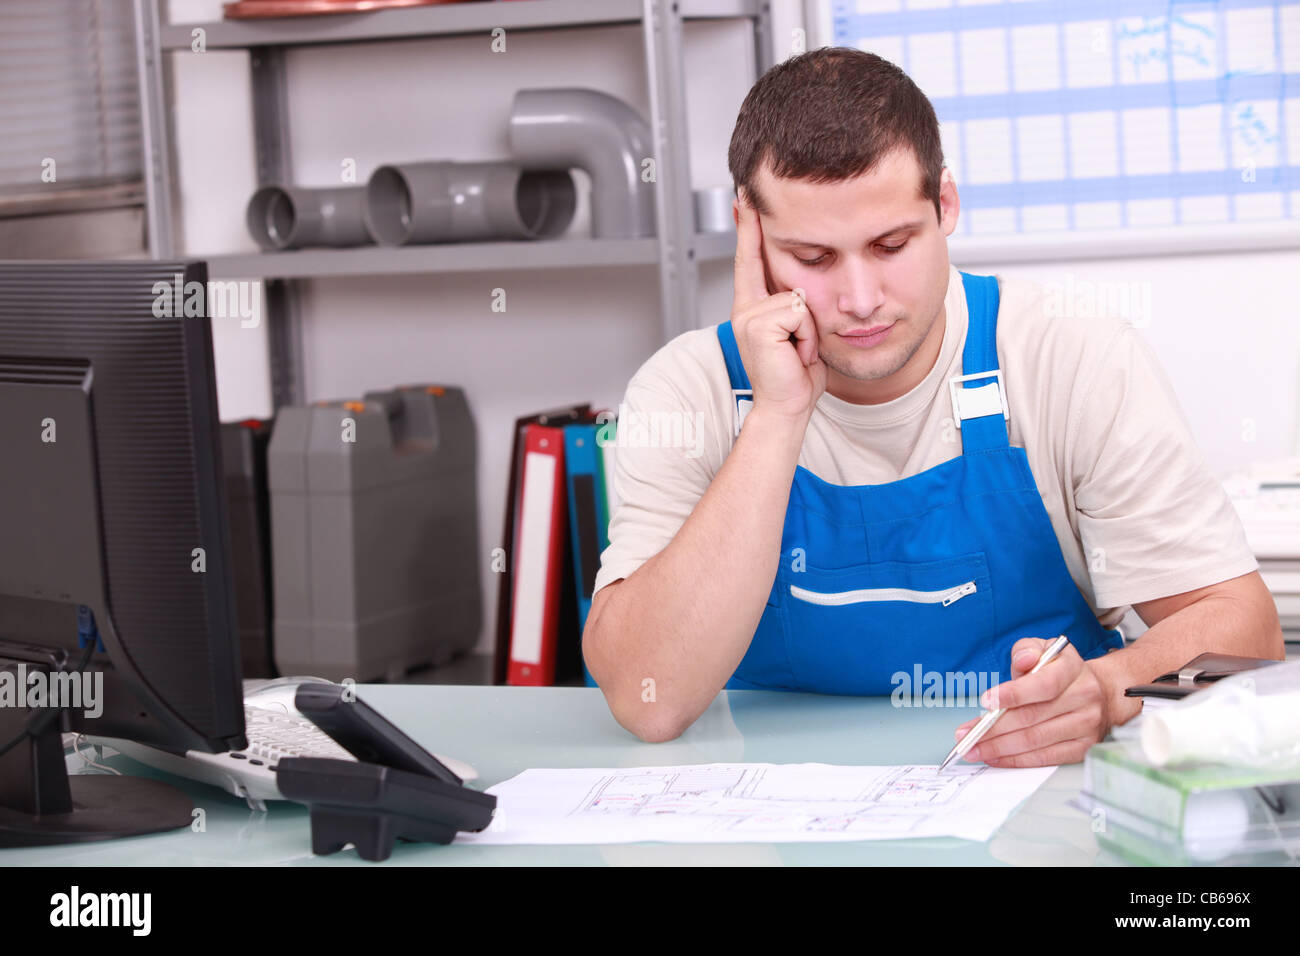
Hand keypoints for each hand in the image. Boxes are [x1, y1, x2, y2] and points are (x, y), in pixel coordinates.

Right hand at [730, 187, 826, 424]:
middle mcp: (745, 307)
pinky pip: (799, 311)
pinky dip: (807, 335)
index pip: (750, 256)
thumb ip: (795, 306)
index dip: (748, 224)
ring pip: (799, 296)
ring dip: (809, 328)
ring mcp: (748, 315)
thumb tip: (801, 290)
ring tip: (799, 351)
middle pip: (781, 273)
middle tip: (796, 348)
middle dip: (799, 310)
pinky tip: (796, 353)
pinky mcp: (757, 323)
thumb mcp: (800, 332)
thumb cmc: (796, 375)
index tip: (745, 194)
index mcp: (752, 306)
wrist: (787, 407)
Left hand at [952, 637, 1111, 767]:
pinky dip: (1017, 760)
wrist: (1100, 692)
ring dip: (999, 748)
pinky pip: (1045, 758)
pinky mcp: (1083, 747)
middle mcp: (1084, 697)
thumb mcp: (1043, 649)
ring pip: (1036, 740)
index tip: (986, 701)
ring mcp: (1086, 725)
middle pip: (1033, 717)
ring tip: (975, 749)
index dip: (1013, 694)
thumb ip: (1026, 651)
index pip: (1043, 684)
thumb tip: (1023, 660)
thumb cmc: (1060, 671)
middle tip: (966, 734)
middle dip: (993, 728)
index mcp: (1072, 669)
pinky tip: (996, 757)